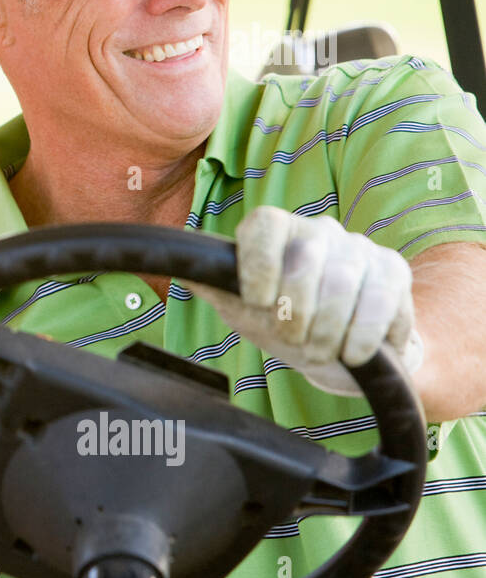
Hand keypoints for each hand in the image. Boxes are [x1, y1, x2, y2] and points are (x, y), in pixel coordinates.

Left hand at [188, 206, 423, 397]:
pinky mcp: (395, 272)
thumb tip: (182, 268)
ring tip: (318, 351)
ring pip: (344, 283)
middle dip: (295, 310)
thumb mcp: (240, 307)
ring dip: (327, 330)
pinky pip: (383, 302)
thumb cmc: (281, 321)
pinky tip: (353, 353)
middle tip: (292, 339)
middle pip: (307, 257)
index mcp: (277, 231)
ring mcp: (360, 248)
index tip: (258, 301)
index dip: (259, 263)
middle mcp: (319, 231)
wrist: (340, 349)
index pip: (265, 224)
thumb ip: (214, 287)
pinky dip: (364, 337)